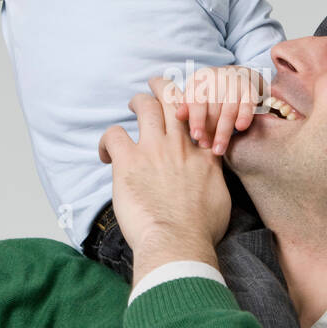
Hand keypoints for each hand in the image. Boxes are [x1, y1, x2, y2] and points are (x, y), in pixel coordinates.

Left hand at [97, 76, 231, 256]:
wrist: (179, 241)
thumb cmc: (201, 230)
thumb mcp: (220, 199)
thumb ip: (214, 180)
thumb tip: (210, 179)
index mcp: (204, 155)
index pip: (200, 117)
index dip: (193, 106)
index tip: (186, 106)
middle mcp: (181, 145)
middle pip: (174, 100)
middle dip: (163, 88)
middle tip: (155, 86)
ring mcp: (155, 149)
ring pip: (145, 106)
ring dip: (137, 102)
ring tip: (130, 106)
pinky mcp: (128, 161)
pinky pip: (113, 134)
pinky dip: (107, 140)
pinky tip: (106, 154)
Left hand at [173, 65, 265, 155]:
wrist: (237, 77)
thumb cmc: (211, 93)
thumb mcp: (196, 96)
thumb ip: (187, 107)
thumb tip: (178, 116)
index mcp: (199, 79)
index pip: (196, 101)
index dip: (196, 120)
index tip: (196, 136)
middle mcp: (216, 77)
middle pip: (213, 108)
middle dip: (210, 130)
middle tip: (207, 147)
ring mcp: (234, 82)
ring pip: (228, 110)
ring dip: (224, 132)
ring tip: (219, 149)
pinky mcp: (250, 88)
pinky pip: (247, 104)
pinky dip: (244, 116)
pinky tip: (241, 128)